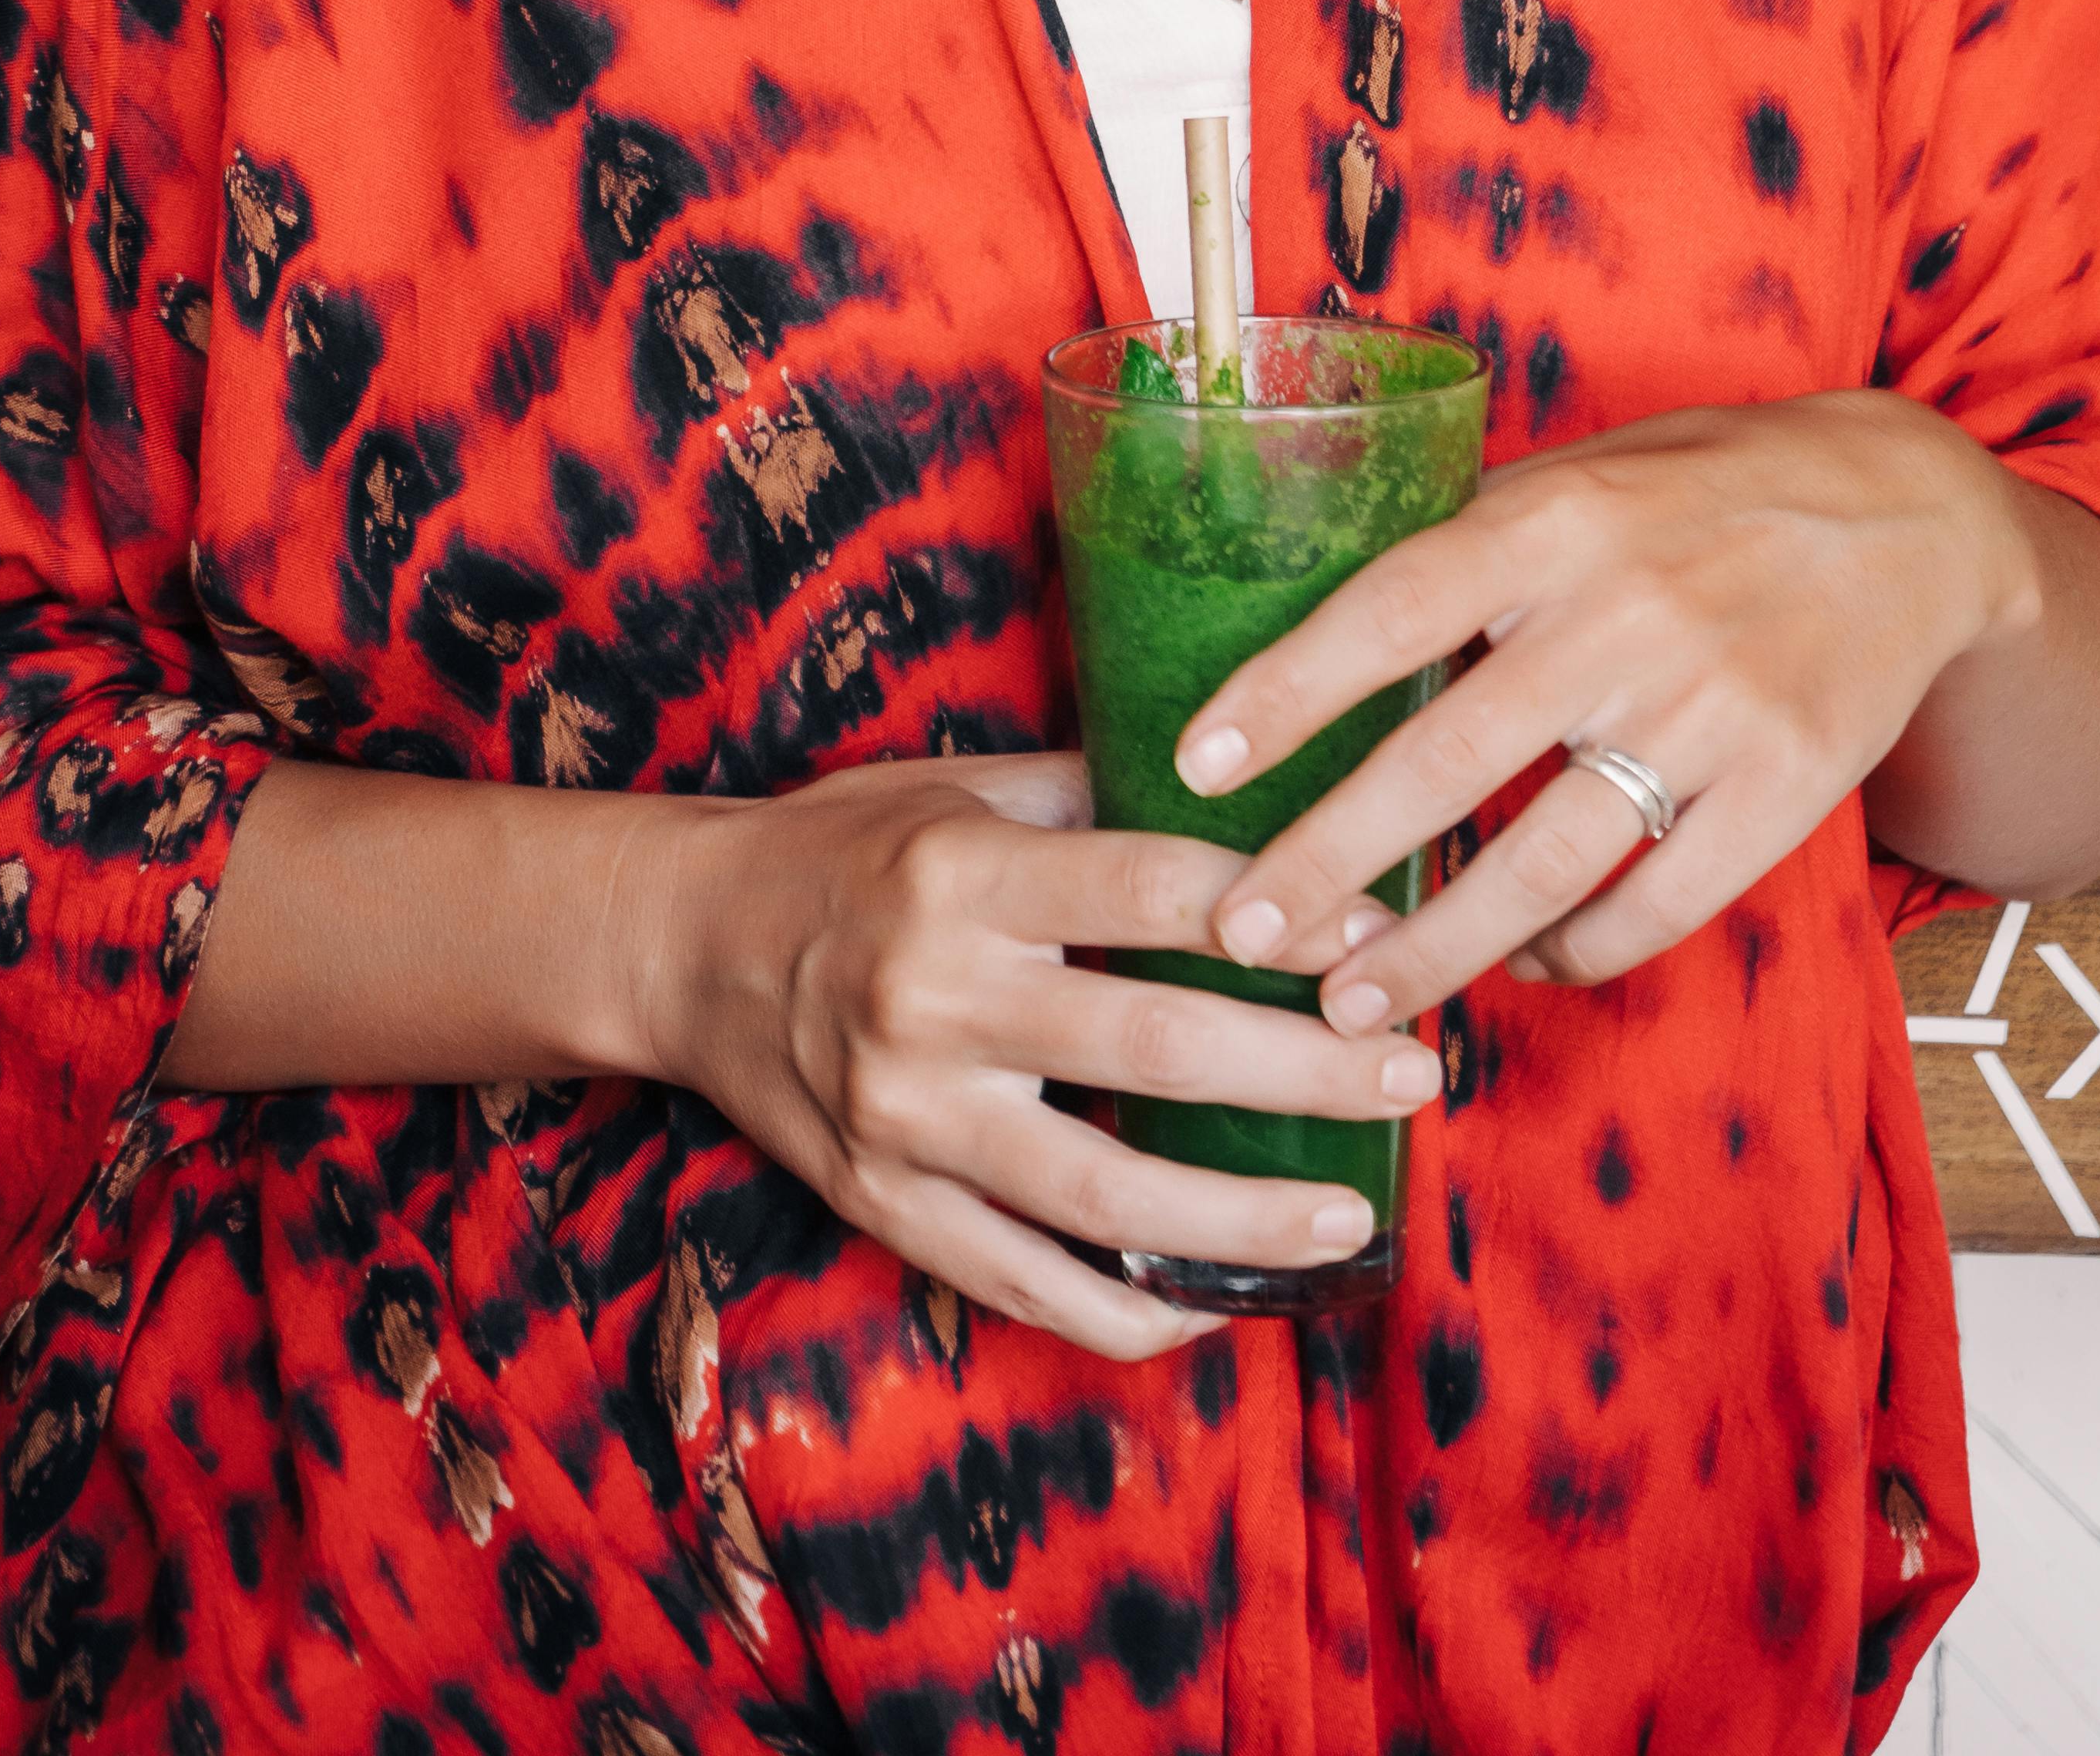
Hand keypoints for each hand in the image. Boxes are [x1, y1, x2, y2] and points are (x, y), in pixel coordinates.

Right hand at [639, 752, 1444, 1362]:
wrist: (687, 945)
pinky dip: (1129, 1313)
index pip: (1153, 892)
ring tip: (1352, 1213)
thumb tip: (1268, 795)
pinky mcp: (882, 1205)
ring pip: (1103, 1195)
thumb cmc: (851, 848)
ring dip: (1244, 1218)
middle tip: (1412, 1074)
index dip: (1279, 915)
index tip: (1377, 938)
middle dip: (1304, 1072)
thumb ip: (1102, 798)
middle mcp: (931, 997)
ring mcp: (904, 1117)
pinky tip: (1218, 1307)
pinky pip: (1024, 1284)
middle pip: (1155, 1050)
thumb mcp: (966, 787)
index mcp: (963, 873)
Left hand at [1175, 395, 2039, 1031]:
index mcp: (1556, 522)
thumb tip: (1329, 640)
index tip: (1197, 763)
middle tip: (1241, 934)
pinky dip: (1575, 951)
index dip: (1289, 689)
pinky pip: (1657, 902)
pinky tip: (1520, 969)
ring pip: (1544, 861)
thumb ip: (1476, 551)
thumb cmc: (1707, 492)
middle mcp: (1625, 613)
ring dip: (1435, 946)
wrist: (1913, 516)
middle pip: (1448, 761)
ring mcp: (1711, 708)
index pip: (1391, 609)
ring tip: (1350, 1004)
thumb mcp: (1584, 476)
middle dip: (1329, 861)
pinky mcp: (1785, 787)